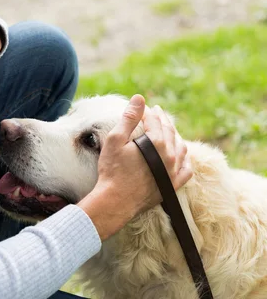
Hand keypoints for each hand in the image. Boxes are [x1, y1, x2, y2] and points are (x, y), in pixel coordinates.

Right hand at [77, 94, 192, 240]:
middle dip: (163, 120)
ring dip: (175, 136)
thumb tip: (140, 98)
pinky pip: (186, 169)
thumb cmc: (112, 170)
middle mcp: (170, 156)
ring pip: (181, 148)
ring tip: (168, 130)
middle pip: (170, 131)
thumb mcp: (116, 139)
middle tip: (157, 112)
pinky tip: (180, 155)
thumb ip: (129, 118)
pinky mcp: (173, 185)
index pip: (155, 121)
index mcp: (157, 143)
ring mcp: (174, 171)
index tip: (144, 107)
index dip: (149, 112)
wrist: (115, 200)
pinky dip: (185, 159)